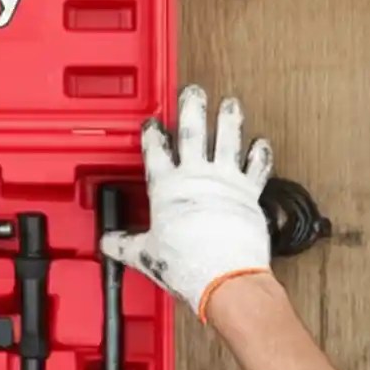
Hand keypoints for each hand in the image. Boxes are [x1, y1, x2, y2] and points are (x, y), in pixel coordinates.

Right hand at [101, 85, 273, 319]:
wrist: (226, 277)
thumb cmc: (188, 264)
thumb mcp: (146, 255)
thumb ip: (125, 245)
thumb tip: (108, 243)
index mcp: (167, 187)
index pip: (156, 150)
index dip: (153, 133)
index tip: (153, 122)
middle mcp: (197, 177)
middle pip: (193, 132)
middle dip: (192, 108)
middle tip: (193, 91)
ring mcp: (226, 182)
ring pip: (228, 140)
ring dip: (229, 120)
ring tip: (229, 103)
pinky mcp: (249, 194)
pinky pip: (257, 168)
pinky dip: (260, 155)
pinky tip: (261, 143)